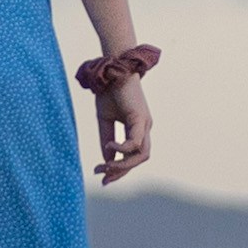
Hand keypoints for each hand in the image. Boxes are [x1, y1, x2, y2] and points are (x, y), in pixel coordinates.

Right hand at [89, 72, 151, 187]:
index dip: (119, 169)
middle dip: (121, 171)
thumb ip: (107, 140)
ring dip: (123, 164)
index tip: (103, 177)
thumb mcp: (105, 120)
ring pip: (142, 155)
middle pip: (140, 159)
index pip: (133, 156)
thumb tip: (107, 161)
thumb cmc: (109, 91)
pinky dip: (122, 149)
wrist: (112, 69)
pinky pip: (135, 142)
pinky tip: (110, 146)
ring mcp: (145, 124)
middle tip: (103, 178)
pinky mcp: (141, 118)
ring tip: (105, 166)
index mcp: (137, 128)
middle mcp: (144, 128)